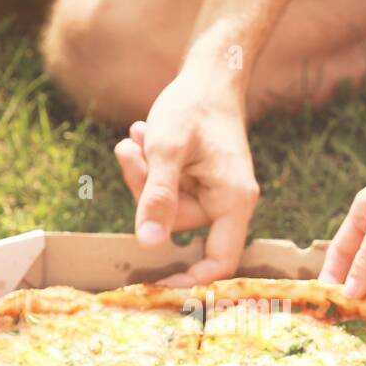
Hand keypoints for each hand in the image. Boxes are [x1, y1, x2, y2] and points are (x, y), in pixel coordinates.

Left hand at [114, 72, 258, 285]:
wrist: (208, 75)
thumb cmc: (194, 107)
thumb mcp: (167, 148)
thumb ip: (158, 196)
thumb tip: (149, 244)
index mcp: (233, 202)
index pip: (219, 261)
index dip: (191, 282)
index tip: (158, 290)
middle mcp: (227, 203)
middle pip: (176, 225)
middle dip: (145, 191)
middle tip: (132, 148)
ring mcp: (211, 194)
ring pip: (163, 206)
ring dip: (142, 173)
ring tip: (139, 135)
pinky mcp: (196, 183)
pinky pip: (164, 191)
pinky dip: (148, 167)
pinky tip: (144, 135)